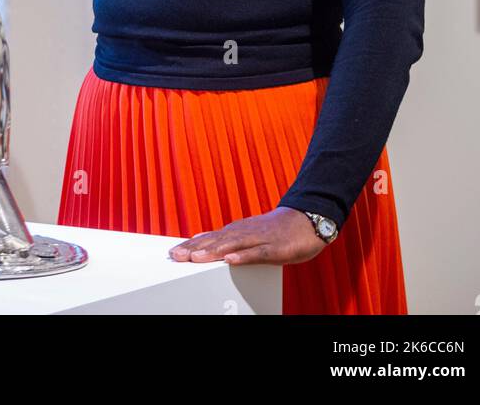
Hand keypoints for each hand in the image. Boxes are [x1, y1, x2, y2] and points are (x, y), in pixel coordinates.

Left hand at [168, 207, 326, 265]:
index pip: (208, 239)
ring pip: (232, 246)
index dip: (190, 246)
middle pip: (215, 242)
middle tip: (175, 256)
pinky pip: (258, 253)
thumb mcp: (247, 233)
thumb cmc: (276, 230)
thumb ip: (226, 238)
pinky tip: (231, 260)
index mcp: (236, 231)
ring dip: (213, 252)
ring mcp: (258, 239)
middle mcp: (243, 233)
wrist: (306, 219)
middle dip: (195, 250)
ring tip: (196, 258)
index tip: (172, 253)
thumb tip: (201, 240)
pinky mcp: (274, 247)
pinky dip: (244, 257)